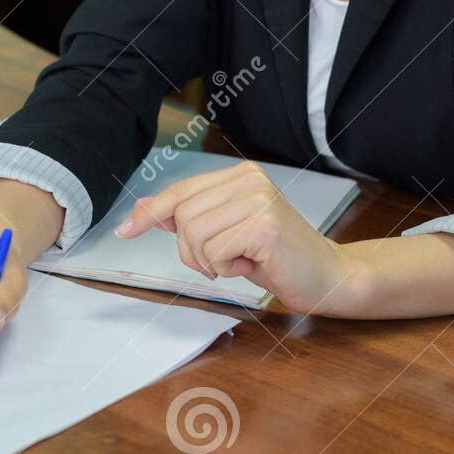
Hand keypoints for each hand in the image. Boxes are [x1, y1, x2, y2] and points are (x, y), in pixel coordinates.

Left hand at [116, 160, 362, 314]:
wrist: (328, 278)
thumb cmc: (278, 258)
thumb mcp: (227, 233)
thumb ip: (190, 218)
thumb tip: (144, 210)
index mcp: (240, 175)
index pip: (180, 191)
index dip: (149, 213)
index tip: (125, 230)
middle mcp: (249, 179)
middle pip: (182, 217)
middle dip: (192, 251)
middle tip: (224, 261)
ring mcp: (258, 199)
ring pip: (193, 236)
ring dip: (209, 262)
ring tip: (240, 262)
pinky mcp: (264, 225)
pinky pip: (214, 253)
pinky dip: (227, 269)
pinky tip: (253, 266)